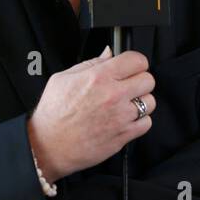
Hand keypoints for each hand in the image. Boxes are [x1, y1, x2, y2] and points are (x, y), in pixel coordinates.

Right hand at [28, 45, 156, 180]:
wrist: (49, 146)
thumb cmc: (53, 114)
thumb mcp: (63, 78)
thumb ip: (91, 64)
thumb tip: (109, 53)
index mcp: (99, 77)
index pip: (137, 60)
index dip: (136, 62)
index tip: (132, 67)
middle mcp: (113, 95)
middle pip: (148, 80)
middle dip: (139, 81)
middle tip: (128, 86)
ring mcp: (121, 116)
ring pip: (150, 102)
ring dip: (141, 102)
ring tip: (126, 105)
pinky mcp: (124, 135)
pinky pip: (146, 123)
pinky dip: (139, 121)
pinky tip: (125, 120)